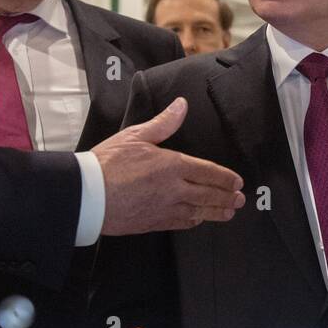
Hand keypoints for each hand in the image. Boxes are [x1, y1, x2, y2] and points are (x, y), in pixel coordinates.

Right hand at [94, 97, 244, 234]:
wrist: (87, 195)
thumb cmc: (107, 163)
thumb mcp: (136, 135)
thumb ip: (163, 123)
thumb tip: (181, 105)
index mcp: (172, 165)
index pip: (208, 171)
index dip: (225, 178)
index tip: (237, 182)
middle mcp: (174, 188)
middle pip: (208, 194)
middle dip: (227, 197)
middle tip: (240, 199)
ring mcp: (165, 207)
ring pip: (199, 211)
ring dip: (217, 212)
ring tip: (229, 212)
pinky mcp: (154, 222)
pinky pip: (181, 222)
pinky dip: (194, 221)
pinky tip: (199, 220)